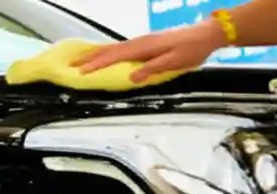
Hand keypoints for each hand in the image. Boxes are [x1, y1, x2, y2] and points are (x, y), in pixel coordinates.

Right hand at [74, 22, 226, 82]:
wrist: (206, 34)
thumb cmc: (191, 49)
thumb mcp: (174, 62)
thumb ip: (153, 69)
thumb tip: (132, 77)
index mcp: (144, 47)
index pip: (115, 57)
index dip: (97, 65)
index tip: (80, 72)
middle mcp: (140, 42)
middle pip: (109, 50)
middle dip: (90, 58)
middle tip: (71, 66)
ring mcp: (142, 42)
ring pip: (114, 48)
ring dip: (96, 55)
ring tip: (81, 61)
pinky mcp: (146, 44)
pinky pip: (121, 48)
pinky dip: (108, 52)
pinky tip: (105, 56)